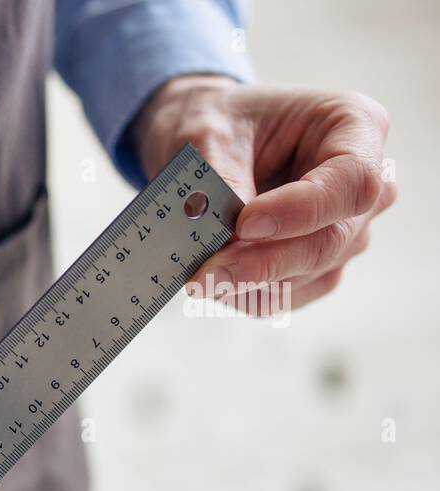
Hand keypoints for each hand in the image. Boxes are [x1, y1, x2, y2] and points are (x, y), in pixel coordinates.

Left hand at [132, 75, 396, 313]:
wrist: (206, 144)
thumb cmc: (217, 124)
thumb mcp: (208, 133)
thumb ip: (221, 179)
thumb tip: (228, 236)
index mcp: (355, 127)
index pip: (353, 182)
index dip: (302, 211)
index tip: (245, 224)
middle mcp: (362, 184)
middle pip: (333, 239)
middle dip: (265, 262)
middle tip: (206, 273)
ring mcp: (346, 229)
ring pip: (312, 275)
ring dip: (252, 284)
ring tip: (199, 275)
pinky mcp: (317, 266)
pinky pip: (290, 295)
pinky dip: (248, 295)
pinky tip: (213, 283)